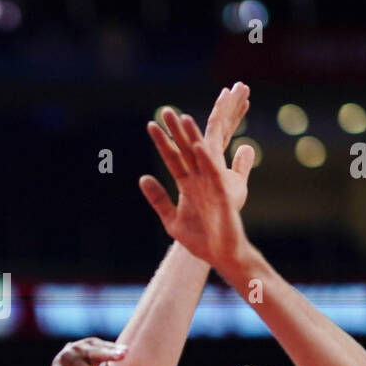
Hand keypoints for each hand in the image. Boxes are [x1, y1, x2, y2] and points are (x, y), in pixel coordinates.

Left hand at [139, 82, 254, 268]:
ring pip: (200, 156)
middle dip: (176, 130)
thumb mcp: (170, 219)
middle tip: (166, 110)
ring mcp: (211, 186)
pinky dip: (205, 160)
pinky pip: (213, 174)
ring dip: (192, 137)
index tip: (150, 125)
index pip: (172, 158)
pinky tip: (197, 146)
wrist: (221, 255)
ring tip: (184, 118)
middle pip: (186, 150)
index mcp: (188, 185)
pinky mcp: (222, 195)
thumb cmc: (200, 238)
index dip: (161, 142)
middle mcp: (200, 180)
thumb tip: (143, 178)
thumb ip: (158, 199)